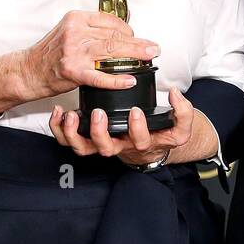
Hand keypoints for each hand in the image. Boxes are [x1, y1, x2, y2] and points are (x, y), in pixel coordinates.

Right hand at [19, 10, 159, 99]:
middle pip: (114, 36)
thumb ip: (90, 30)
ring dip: (134, 55)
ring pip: (111, 51)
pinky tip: (129, 80)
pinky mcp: (73, 71)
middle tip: (153, 48)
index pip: (109, 20)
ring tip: (148, 57)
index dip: (127, 29)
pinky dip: (117, 80)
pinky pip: (100, 76)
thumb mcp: (67, 31)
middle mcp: (75, 33)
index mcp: (75, 19)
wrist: (27, 71)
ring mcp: (74, 52)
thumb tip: (119, 32)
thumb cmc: (48, 54)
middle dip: (138, 43)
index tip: (136, 37)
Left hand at [49, 87, 194, 166]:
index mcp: (141, 143)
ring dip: (74, 133)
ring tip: (71, 116)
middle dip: (100, 132)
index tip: (137, 111)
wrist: (148, 146)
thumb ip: (183, 112)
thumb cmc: (159, 133)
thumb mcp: (178, 126)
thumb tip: (176, 94)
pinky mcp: (87, 140)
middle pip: (106, 148)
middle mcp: (120, 146)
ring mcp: (101, 145)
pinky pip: (68, 140)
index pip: (140, 141)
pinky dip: (59, 129)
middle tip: (100, 113)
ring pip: (83, 148)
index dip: (137, 128)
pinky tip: (60, 112)